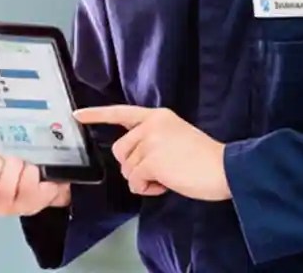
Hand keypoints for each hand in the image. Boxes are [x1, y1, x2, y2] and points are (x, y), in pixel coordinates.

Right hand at [0, 153, 70, 216]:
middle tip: (2, 157)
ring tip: (20, 161)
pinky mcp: (26, 206)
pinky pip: (26, 189)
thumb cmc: (16, 153)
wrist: (47, 171)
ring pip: (5, 190)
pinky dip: (30, 173)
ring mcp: (5, 205)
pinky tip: (33, 169)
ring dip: (15, 168)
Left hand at [74, 105, 230, 201]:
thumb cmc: (205, 158)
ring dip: (142, 179)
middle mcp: (151, 125)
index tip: (77, 116)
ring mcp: (150, 142)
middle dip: (132, 166)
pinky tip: (165, 185)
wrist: (225, 168)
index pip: (121, 112)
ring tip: (166, 177)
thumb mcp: (176, 136)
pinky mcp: (151, 161)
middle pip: (120, 150)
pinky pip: (134, 180)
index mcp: (158, 116)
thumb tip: (132, 159)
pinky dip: (146, 188)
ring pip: (126, 168)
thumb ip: (153, 139)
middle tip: (157, 172)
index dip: (97, 115)